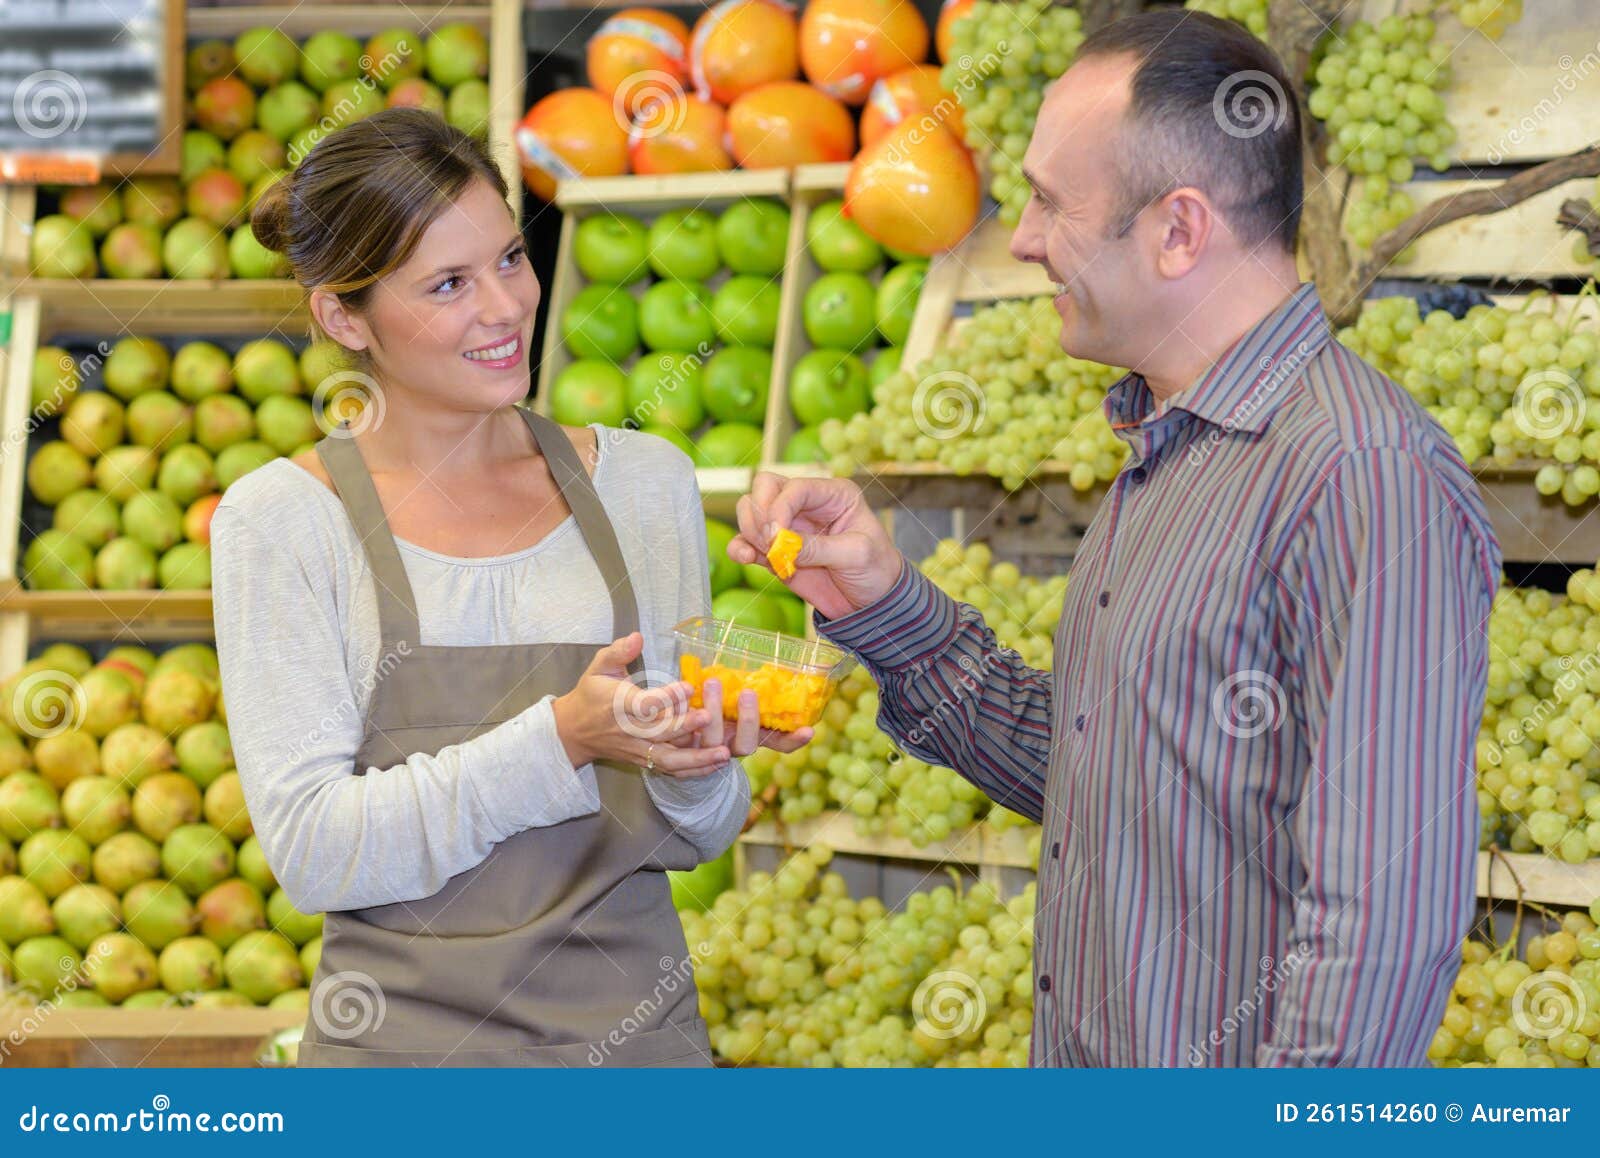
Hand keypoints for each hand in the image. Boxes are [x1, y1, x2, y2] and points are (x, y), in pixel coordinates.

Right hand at [552, 632, 728, 774]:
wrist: (574, 732)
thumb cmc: (591, 694)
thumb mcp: (599, 667)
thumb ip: (618, 651)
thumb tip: (637, 636)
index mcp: (617, 705)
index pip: (643, 704)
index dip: (666, 697)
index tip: (688, 686)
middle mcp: (628, 731)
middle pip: (658, 734)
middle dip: (684, 726)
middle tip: (709, 716)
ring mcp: (637, 749)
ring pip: (667, 759)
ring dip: (696, 759)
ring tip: (723, 753)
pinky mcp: (644, 761)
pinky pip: (670, 770)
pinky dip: (694, 770)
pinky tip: (717, 764)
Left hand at [666, 679, 813, 766]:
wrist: (651, 720)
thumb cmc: (702, 698)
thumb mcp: (729, 694)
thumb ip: (749, 688)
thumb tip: (783, 671)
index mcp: (744, 734)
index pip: (776, 744)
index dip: (792, 740)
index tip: (809, 729)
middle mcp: (726, 745)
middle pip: (745, 745)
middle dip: (749, 720)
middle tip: (747, 692)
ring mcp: (700, 747)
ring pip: (712, 740)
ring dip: (715, 712)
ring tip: (712, 682)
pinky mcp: (672, 742)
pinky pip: (679, 732)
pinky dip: (681, 710)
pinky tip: (681, 693)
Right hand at [730, 472, 902, 619]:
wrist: (872, 604)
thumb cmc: (875, 570)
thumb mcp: (856, 555)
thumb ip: (818, 548)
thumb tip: (779, 543)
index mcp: (833, 495)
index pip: (795, 487)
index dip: (780, 507)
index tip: (776, 536)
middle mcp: (808, 504)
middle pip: (765, 488)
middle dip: (760, 513)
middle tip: (769, 542)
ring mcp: (789, 527)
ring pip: (751, 512)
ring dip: (749, 531)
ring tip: (765, 555)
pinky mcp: (776, 552)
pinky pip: (747, 543)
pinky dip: (740, 548)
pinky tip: (745, 558)